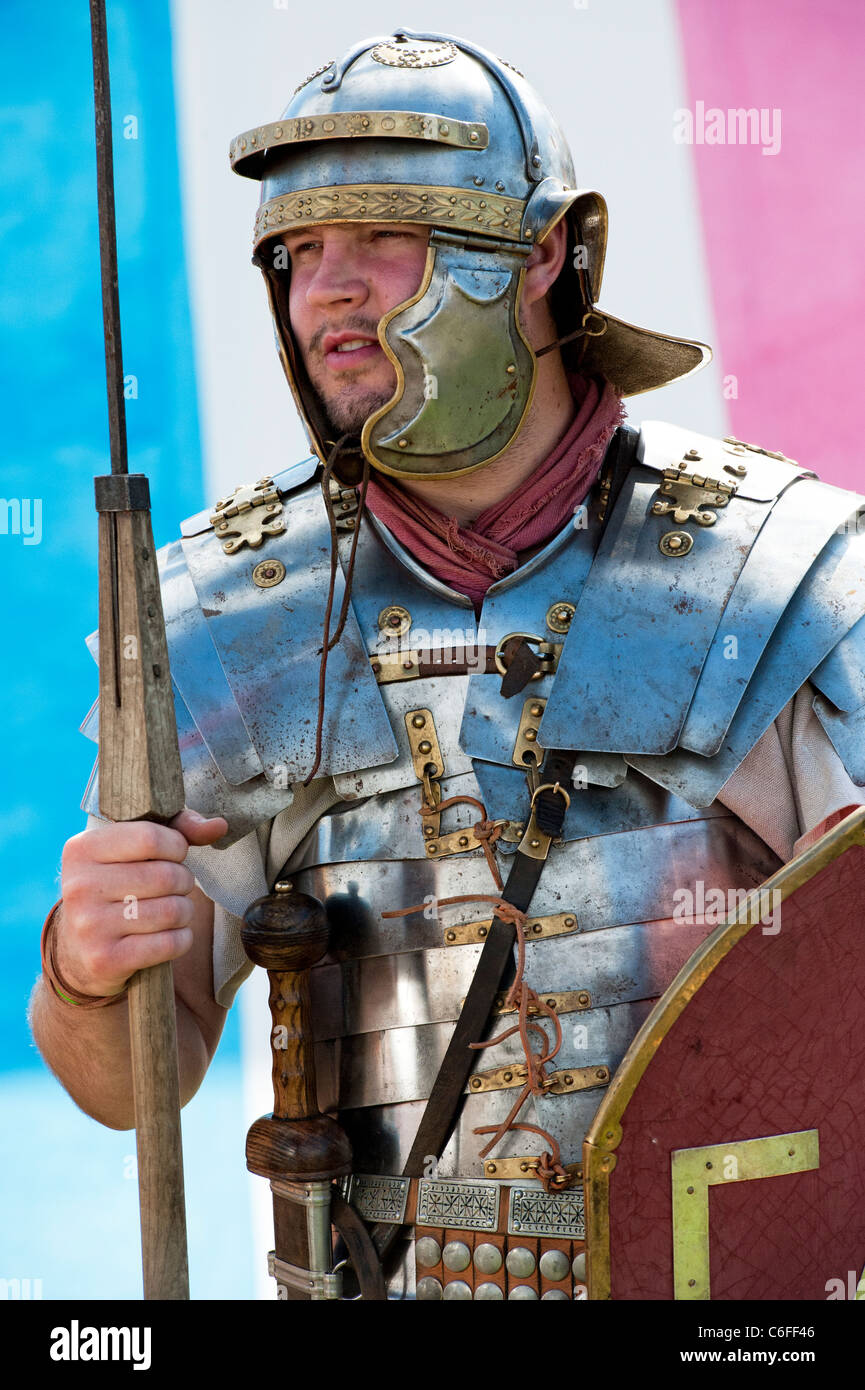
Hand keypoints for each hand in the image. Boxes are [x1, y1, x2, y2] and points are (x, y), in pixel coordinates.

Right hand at [56, 809, 226, 997]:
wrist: (77, 951)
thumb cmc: (117, 887)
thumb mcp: (133, 850)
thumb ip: (176, 830)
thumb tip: (220, 825)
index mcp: (82, 849)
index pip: (150, 837)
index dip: (176, 846)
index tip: (174, 855)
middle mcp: (80, 886)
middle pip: (166, 876)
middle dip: (184, 882)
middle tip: (175, 888)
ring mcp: (89, 925)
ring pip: (172, 911)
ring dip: (184, 912)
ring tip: (171, 911)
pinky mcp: (105, 959)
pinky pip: (169, 944)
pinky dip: (182, 939)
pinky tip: (170, 936)